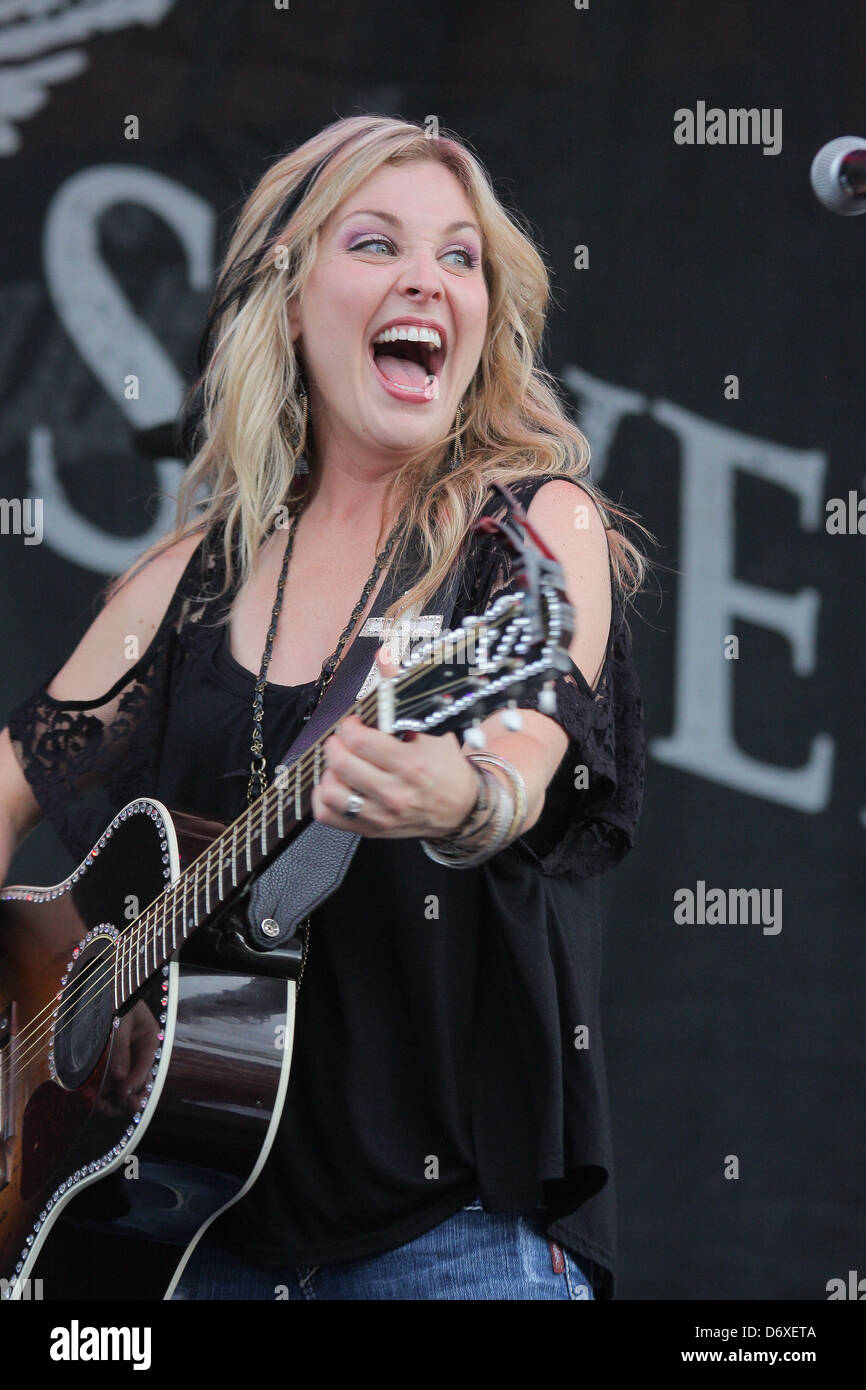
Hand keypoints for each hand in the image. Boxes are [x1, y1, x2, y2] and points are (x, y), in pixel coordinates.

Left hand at [99, 998, 159, 1117]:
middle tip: (112, 1106)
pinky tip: (88, 1097)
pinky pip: (106, 1084)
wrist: (94, 989)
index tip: (122, 1094)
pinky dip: (98, 1093)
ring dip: (111, 1099)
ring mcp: (123, 1060)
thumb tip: (118, 1079)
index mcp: (148, 1038)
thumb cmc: (113, 998)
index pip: (146, 1066)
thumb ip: (119, 1049)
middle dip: (126, 1097)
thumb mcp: (118, 1020)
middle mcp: (138, 1053)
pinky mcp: (105, 1065)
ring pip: (122, 1088)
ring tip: (97, 1104)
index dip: (135, 1082)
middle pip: (138, 1083)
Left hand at [311, 649, 478, 838]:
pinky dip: (323, 798)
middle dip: (336, 744)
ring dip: (329, 772)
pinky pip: (329, 816)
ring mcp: (382, 814)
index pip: (360, 741)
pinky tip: (335, 784)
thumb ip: (400, 690)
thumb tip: (383, 655)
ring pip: (331, 792)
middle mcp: (395, 792)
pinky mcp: (372, 829)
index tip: (355, 723)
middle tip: (344, 739)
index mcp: (410, 764)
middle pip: (341, 764)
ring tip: (341, 763)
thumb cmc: (445, 766)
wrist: (462, 808)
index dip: (349, 726)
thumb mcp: (431, 726)